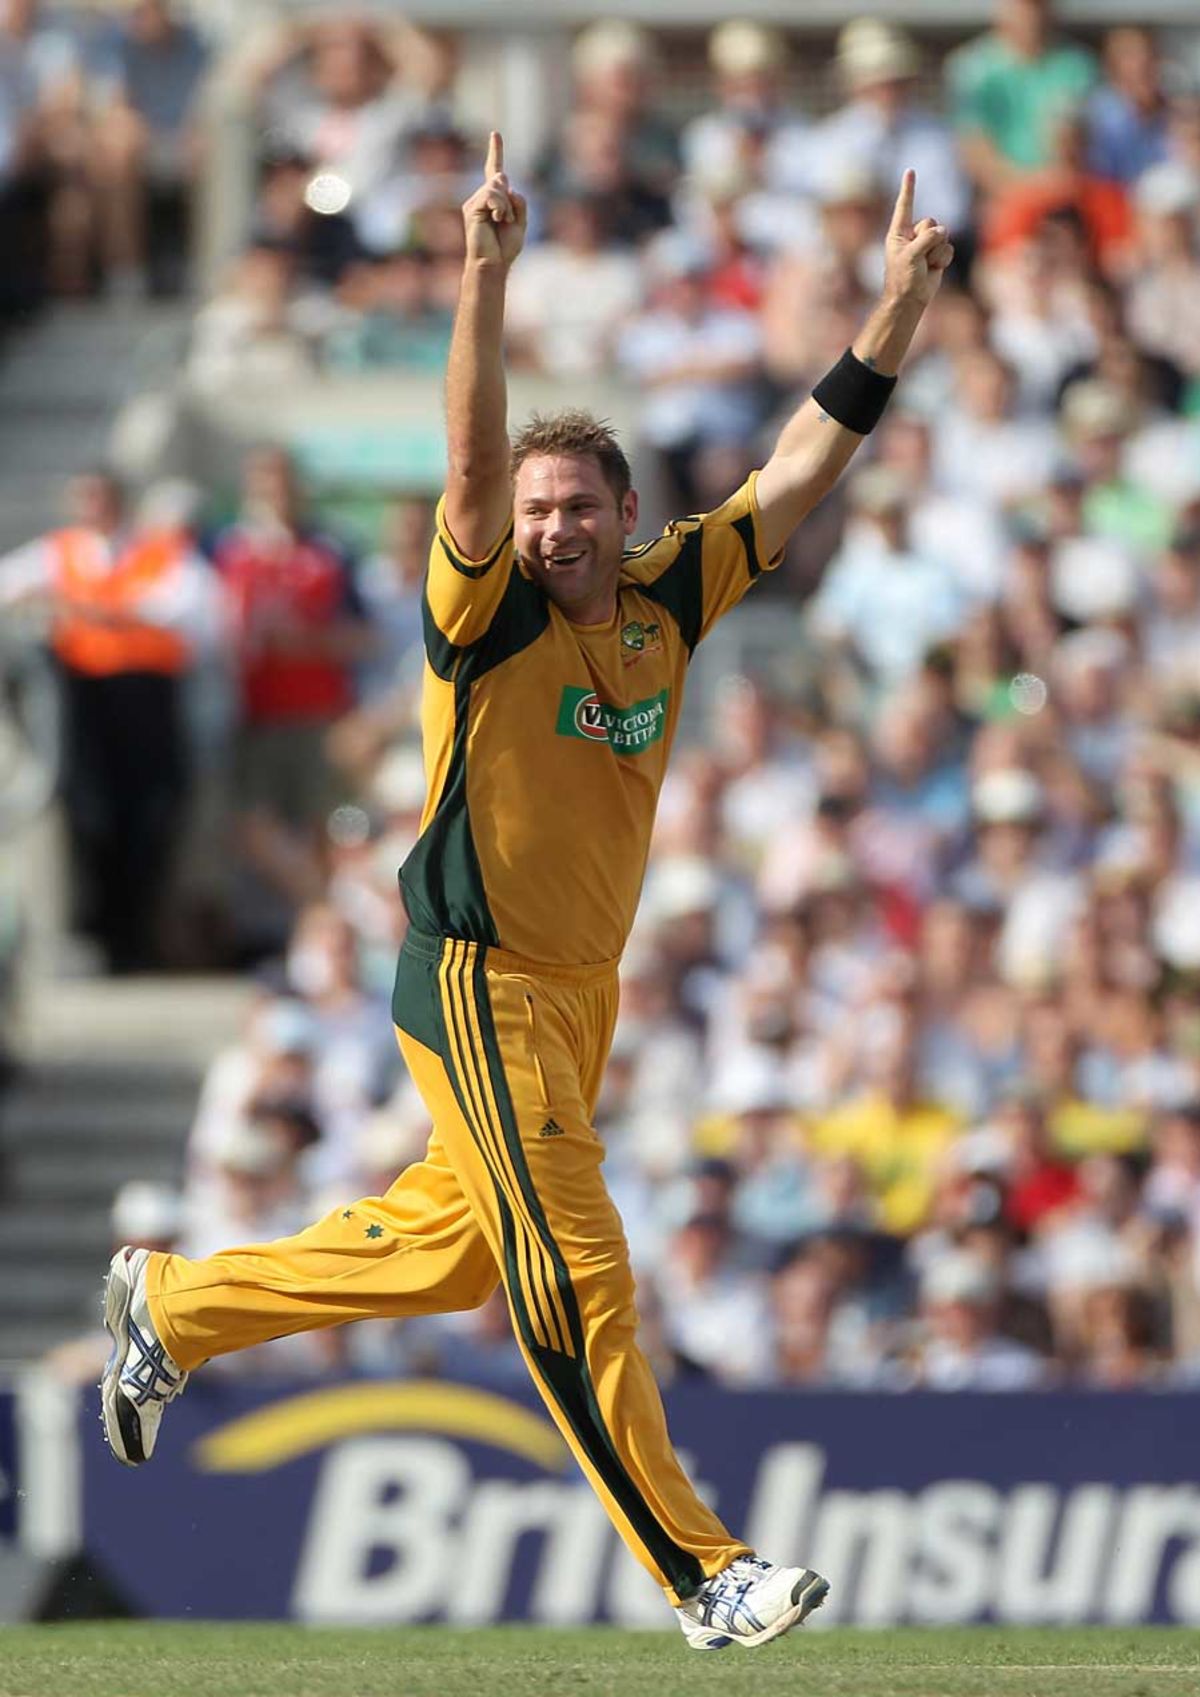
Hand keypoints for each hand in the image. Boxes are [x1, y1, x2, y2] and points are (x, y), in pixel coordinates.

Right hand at [462, 131, 526, 269]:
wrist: (493, 264)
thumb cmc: (505, 248)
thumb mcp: (521, 221)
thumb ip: (518, 201)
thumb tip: (504, 182)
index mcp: (494, 200)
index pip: (494, 171)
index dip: (495, 152)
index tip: (495, 134)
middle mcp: (482, 197)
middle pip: (501, 179)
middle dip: (510, 200)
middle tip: (507, 220)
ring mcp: (475, 202)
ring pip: (497, 187)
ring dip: (506, 206)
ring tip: (502, 222)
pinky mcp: (471, 208)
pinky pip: (491, 195)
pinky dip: (500, 206)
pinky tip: (498, 219)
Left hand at [882, 170, 953, 308]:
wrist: (911, 299)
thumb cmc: (903, 278)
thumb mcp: (911, 256)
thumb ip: (926, 239)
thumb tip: (943, 231)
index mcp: (898, 232)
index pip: (905, 205)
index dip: (909, 188)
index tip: (910, 171)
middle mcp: (912, 234)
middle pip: (930, 222)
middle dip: (929, 240)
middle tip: (919, 258)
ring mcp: (926, 243)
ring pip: (943, 235)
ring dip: (936, 252)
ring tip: (925, 266)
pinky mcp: (937, 253)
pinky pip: (948, 248)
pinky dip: (943, 259)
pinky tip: (934, 269)